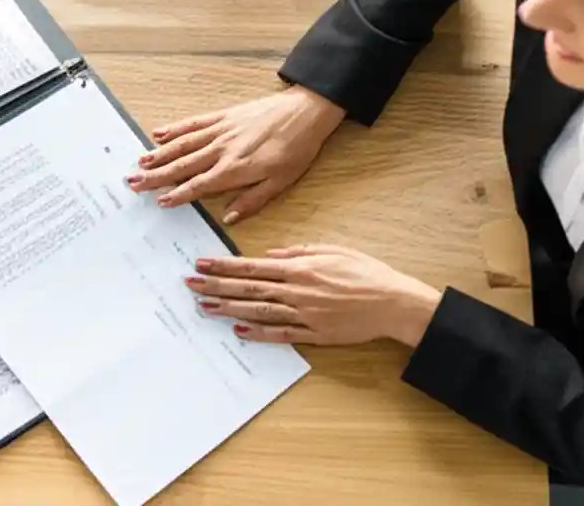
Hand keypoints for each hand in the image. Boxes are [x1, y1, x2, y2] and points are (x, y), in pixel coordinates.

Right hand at [127, 86, 345, 223]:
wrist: (305, 112)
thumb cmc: (296, 150)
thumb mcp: (280, 182)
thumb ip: (251, 201)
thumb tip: (227, 218)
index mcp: (235, 169)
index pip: (199, 185)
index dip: (178, 195)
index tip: (160, 202)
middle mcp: (222, 149)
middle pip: (183, 165)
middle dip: (157, 176)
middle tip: (134, 183)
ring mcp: (221, 130)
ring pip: (183, 144)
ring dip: (159, 154)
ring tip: (140, 162)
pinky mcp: (224, 116)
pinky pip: (195, 123)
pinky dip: (175, 129)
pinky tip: (159, 133)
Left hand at [185, 243, 442, 346]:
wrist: (393, 302)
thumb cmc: (366, 272)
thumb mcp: (333, 250)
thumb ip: (301, 251)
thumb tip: (273, 253)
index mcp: (301, 268)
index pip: (252, 265)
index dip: (224, 265)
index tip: (201, 263)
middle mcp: (297, 291)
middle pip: (248, 288)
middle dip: (215, 285)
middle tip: (190, 284)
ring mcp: (304, 314)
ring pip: (258, 311)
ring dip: (228, 308)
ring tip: (204, 306)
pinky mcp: (314, 333)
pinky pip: (280, 333)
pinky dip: (258, 332)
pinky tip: (238, 329)